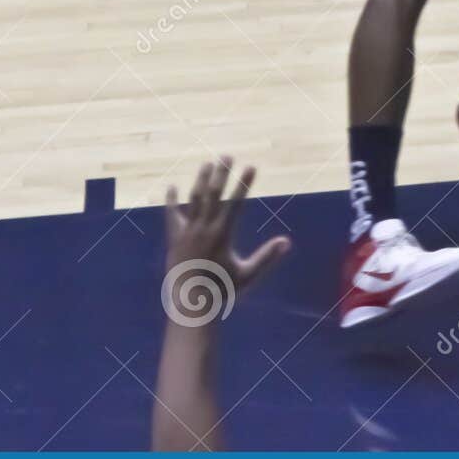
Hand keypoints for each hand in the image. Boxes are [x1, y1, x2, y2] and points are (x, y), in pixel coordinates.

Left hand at [164, 158, 290, 308]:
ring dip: (201, 180)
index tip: (251, 166)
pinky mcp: (174, 238)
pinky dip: (172, 200)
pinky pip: (171, 215)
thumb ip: (267, 257)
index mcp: (222, 234)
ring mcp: (187, 232)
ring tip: (208, 163)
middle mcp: (203, 229)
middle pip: (213, 194)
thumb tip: (287, 242)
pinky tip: (172, 186)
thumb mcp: (247, 274)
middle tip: (228, 155)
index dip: (244, 183)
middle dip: (222, 173)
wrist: (190, 303)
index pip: (235, 202)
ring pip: (194, 200)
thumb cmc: (221, 290)